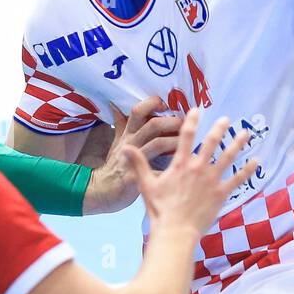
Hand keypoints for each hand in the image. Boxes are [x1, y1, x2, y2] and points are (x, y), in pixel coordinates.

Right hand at [82, 96, 186, 214]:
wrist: (102, 190)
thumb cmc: (114, 166)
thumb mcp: (117, 143)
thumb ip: (121, 125)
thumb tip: (116, 105)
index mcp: (128, 134)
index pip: (137, 112)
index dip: (151, 104)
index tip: (164, 103)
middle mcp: (131, 143)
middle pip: (152, 125)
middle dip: (172, 122)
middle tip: (186, 123)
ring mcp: (132, 160)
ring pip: (157, 144)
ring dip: (175, 140)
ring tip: (191, 144)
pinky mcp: (135, 178)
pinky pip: (157, 171)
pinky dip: (171, 169)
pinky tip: (184, 169)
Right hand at [122, 109, 256, 236]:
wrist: (176, 230)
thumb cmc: (160, 209)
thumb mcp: (146, 185)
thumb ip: (138, 164)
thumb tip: (125, 147)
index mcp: (180, 164)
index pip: (186, 136)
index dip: (191, 120)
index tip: (197, 109)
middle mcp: (197, 167)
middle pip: (211, 142)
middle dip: (219, 128)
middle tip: (226, 119)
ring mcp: (212, 180)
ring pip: (228, 157)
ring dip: (237, 143)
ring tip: (245, 133)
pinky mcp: (221, 193)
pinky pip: (237, 179)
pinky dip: (248, 169)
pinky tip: (256, 161)